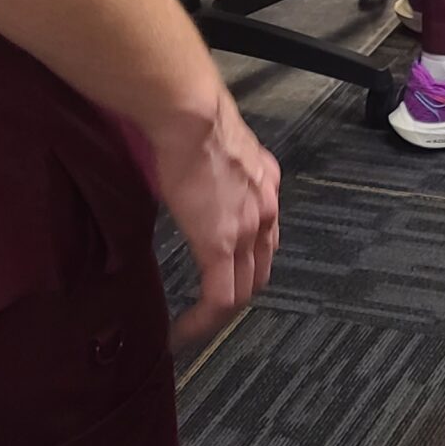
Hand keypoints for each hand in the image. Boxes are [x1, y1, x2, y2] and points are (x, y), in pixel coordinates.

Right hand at [148, 85, 280, 349]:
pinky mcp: (221, 243)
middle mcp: (265, 206)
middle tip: (211, 310)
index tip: (223, 271)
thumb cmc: (189, 114)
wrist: (190, 113)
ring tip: (196, 327)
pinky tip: (184, 332)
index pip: (264, 232)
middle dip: (238, 291)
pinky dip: (204, 320)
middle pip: (260, 266)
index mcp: (263, 182)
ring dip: (221, 312)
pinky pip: (220, 297)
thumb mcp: (210, 145)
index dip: (247, 257)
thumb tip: (180, 170)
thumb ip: (205, 167)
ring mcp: (247, 227)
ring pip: (244, 288)